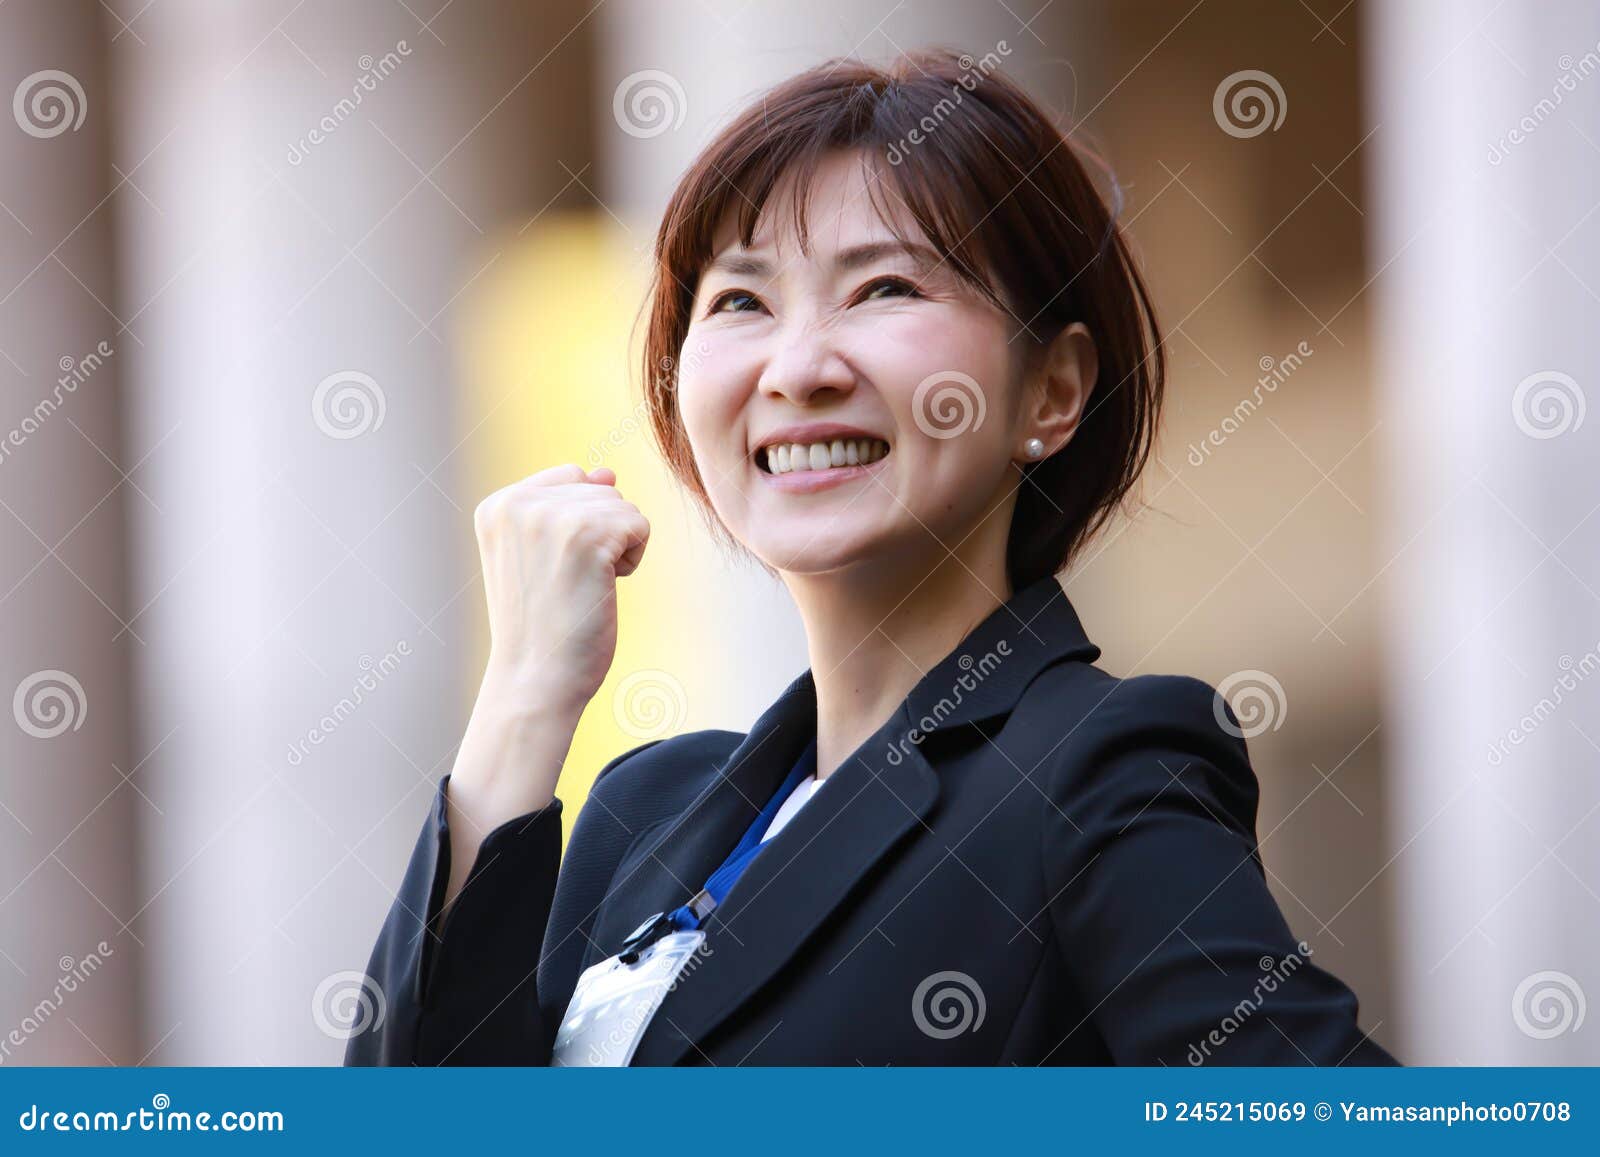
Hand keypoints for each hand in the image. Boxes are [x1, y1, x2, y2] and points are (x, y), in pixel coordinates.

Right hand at [472, 463, 650, 712]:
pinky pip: (639, 525)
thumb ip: (567, 507)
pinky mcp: (589, 536)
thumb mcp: (540, 555)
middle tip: (568, 581)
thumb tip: (607, 472)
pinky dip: (633, 558)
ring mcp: (553, 517)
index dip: (579, 522)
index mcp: (497, 505)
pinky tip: (604, 587)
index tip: (553, 567)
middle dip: (601, 532)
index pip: (570, 476)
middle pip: (600, 488)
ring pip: (623, 505)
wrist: (535, 680)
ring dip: (618, 546)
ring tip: (582, 585)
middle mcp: (519, 503)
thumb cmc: (541, 625)